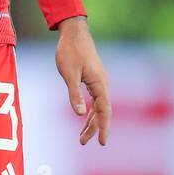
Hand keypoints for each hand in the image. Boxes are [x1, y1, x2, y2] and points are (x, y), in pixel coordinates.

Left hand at [54, 17, 110, 145]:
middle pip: (102, 112)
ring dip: (91, 121)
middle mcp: (103, 83)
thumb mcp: (69, 74)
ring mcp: (99, 81)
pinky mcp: (94, 78)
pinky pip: (95, 99)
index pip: (104, 111)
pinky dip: (90, 110)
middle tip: (82, 142)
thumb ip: (75, 94)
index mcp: (100, 84)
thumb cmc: (70, 51)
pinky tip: (85, 117)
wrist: (73, 32)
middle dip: (94, 128)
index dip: (103, 128)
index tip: (102, 142)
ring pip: (98, 106)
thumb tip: (81, 114)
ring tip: (82, 136)